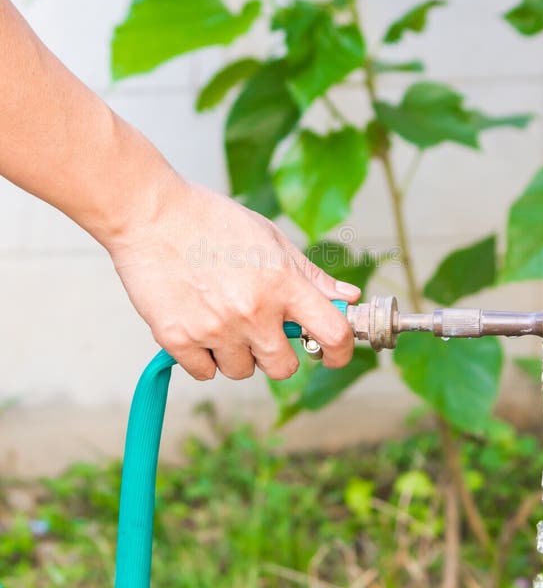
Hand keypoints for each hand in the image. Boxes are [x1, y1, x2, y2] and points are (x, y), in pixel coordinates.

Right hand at [106, 174, 360, 380]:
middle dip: (277, 353)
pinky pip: (205, 372)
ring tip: (220, 316)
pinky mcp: (178, 339)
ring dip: (237, 353)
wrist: (150, 215)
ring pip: (241, 371)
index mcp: (282, 283)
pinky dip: (203, 356)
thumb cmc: (211, 221)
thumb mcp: (271, 239)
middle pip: (284, 367)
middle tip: (260, 328)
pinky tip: (197, 323)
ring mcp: (214, 328)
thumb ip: (311, 276)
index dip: (340, 351)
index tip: (333, 354)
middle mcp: (252, 311)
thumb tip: (347, 299)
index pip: (333, 334)